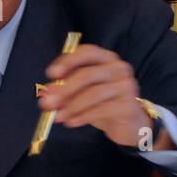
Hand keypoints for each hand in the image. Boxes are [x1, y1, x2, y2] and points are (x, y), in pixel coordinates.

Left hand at [39, 44, 169, 149]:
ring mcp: (127, 86)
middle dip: (64, 89)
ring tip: (58, 117)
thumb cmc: (103, 103)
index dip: (68, 61)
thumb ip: (67, 89)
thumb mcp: (83, 93)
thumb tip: (47, 93)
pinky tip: (71, 122)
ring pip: (93, 94)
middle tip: (47, 102)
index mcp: (106, 59)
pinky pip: (102, 110)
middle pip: (87, 74)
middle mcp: (119, 68)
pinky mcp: (129, 105)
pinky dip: (83, 117)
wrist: (129, 124)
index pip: (87, 52)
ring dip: (71, 106)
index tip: (51, 74)